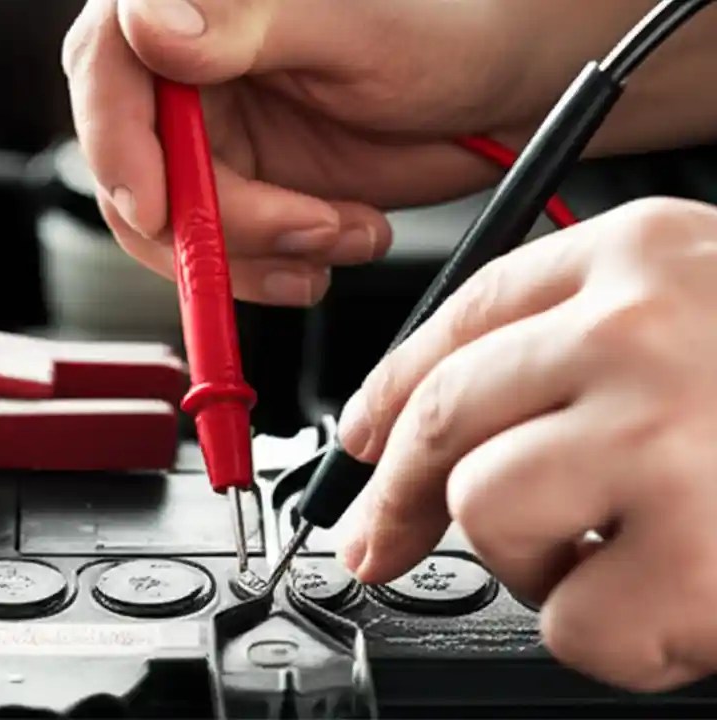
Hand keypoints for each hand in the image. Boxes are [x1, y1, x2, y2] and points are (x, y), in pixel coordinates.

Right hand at [62, 0, 624, 305]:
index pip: (107, 62)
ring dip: (248, 253)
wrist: (502, 95)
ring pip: (164, 221)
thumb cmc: (449, 33)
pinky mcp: (231, 186)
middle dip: (209, 219)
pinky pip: (209, 249)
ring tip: (337, 235)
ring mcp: (204, 130)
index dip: (117, 140)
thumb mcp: (355, 26)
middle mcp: (183, 62)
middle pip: (127, 159)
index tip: (157, 204)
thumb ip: (246, 20)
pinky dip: (264, 269)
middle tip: (298, 232)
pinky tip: (328, 247)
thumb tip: (150, 23)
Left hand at [334, 197, 716, 691]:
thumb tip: (437, 423)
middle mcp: (642, 329)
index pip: (466, 311)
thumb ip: (594, 343)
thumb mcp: (713, 315)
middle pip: (447, 412)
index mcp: (647, 252)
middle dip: (394, 492)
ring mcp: (665, 440)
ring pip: (486, 508)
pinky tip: (677, 608)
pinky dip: (608, 638)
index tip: (360, 437)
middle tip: (377, 542)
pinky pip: (570, 620)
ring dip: (530, 562)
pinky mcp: (698, 561)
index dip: (394, 386)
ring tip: (612, 563)